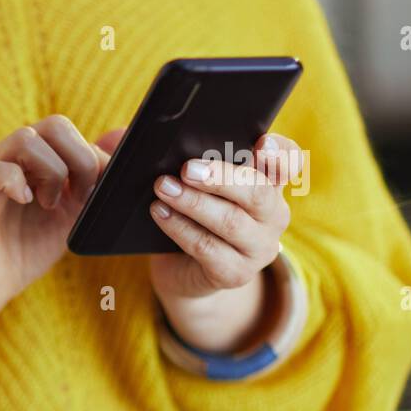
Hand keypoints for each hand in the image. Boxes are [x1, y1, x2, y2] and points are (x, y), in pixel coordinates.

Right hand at [0, 117, 120, 322]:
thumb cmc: (26, 248)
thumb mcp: (72, 215)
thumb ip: (93, 186)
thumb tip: (120, 157)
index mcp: (33, 158)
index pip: (68, 130)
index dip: (91, 157)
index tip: (94, 192)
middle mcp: (10, 156)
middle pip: (53, 125)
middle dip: (79, 160)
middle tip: (78, 196)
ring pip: (25, 139)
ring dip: (50, 172)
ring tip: (49, 204)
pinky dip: (14, 182)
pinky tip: (24, 202)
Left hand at [149, 133, 301, 351]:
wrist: (183, 271)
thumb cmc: (186, 213)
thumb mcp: (185, 183)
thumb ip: (167, 156)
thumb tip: (123, 135)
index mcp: (268, 183)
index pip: (287, 163)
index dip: (279, 153)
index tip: (260, 143)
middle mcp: (272, 215)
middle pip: (258, 192)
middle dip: (221, 177)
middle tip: (186, 168)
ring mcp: (258, 248)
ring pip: (231, 222)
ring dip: (194, 203)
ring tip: (162, 188)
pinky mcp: (235, 274)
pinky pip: (208, 249)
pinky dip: (181, 229)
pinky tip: (159, 214)